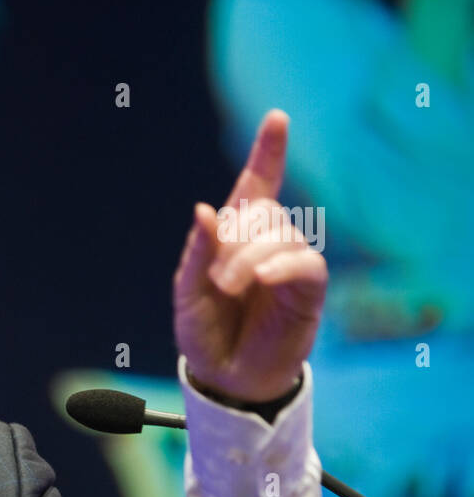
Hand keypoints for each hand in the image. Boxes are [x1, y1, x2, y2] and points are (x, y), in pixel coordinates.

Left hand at [173, 109, 327, 402]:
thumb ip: (196, 252)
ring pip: (281, 234)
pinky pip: (304, 262)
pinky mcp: (308, 288)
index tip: (278, 119)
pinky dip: (280, 266)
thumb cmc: (205, 333)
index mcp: (233, 236)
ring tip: (230, 289)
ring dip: (249, 259)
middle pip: (263, 211)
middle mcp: (266, 242)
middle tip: (218, 280)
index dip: (268, 153)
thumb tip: (204, 209)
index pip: (256, 186)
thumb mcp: (187, 293)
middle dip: (235, 239)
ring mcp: (289, 262)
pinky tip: (264, 280)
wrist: (226, 377)